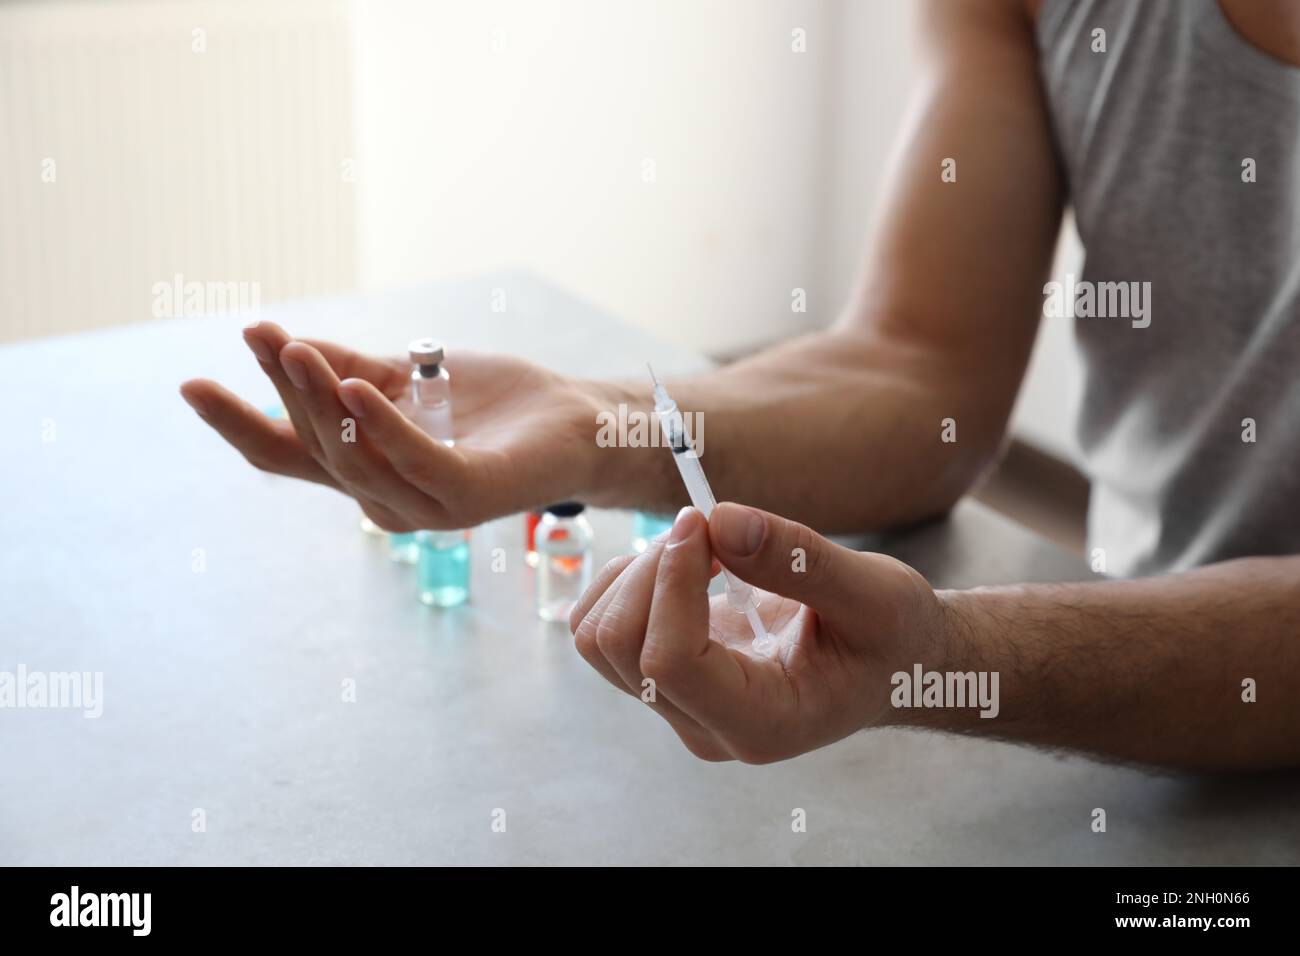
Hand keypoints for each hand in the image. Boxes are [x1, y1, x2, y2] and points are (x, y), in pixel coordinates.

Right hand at [180, 321, 615, 529]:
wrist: (572, 422)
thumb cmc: (490, 403)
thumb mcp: (407, 377)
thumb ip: (348, 367)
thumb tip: (282, 343)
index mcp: (365, 471)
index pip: (288, 452)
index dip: (239, 422)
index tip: (191, 382)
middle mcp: (385, 498)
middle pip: (316, 447)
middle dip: (282, 391)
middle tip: (258, 336)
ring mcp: (425, 504)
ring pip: (356, 452)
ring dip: (322, 397)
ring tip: (295, 347)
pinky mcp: (467, 495)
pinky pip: (415, 459)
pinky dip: (384, 423)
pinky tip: (359, 385)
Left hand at [570, 503, 951, 762]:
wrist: (890, 662)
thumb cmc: (891, 637)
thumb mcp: (873, 593)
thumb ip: (798, 560)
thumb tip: (720, 519)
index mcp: (761, 724)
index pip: (669, 663)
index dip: (671, 581)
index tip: (702, 521)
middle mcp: (707, 727)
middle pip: (620, 647)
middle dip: (651, 569)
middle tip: (705, 524)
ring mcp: (679, 708)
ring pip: (598, 637)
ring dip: (633, 573)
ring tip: (696, 545)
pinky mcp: (663, 680)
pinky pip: (600, 629)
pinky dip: (624, 581)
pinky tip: (680, 564)